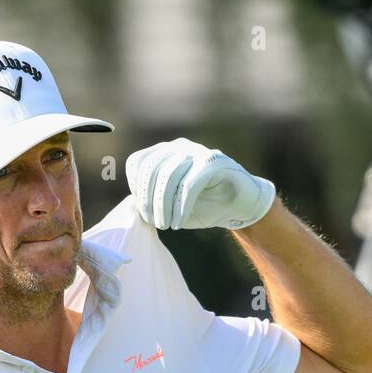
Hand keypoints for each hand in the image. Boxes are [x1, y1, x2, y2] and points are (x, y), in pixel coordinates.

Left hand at [125, 137, 275, 230]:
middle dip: (148, 200)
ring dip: (163, 206)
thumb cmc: (203, 206)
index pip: (138, 162)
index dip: (135, 188)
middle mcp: (179, 147)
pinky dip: (181, 207)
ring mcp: (197, 152)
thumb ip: (152, 200)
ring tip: (167, 225)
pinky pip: (189, 184)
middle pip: (151, 170)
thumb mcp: (171, 205)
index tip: (143, 210)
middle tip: (154, 222)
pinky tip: (179, 222)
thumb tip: (132, 206)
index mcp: (165, 152)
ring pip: (168, 177)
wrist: (239, 206)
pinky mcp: (214, 162)